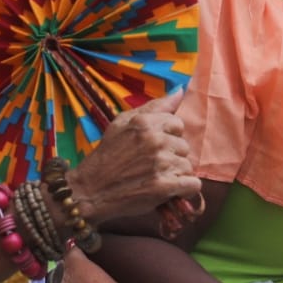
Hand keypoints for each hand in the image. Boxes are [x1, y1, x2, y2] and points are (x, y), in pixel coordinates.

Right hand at [67, 93, 202, 225]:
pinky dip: (184, 190)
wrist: (90, 191)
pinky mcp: (165, 187)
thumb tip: (180, 92)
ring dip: (176, 175)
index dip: (168, 136)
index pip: (178, 124)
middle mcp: (155, 140)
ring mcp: (161, 163)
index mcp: (145, 122)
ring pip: (187, 166)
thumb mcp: (122, 123)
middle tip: (151, 165)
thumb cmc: (107, 156)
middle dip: (171, 156)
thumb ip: (153, 107)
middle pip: (184, 146)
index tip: (154, 147)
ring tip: (156, 178)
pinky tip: (169, 191)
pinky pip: (193, 185)